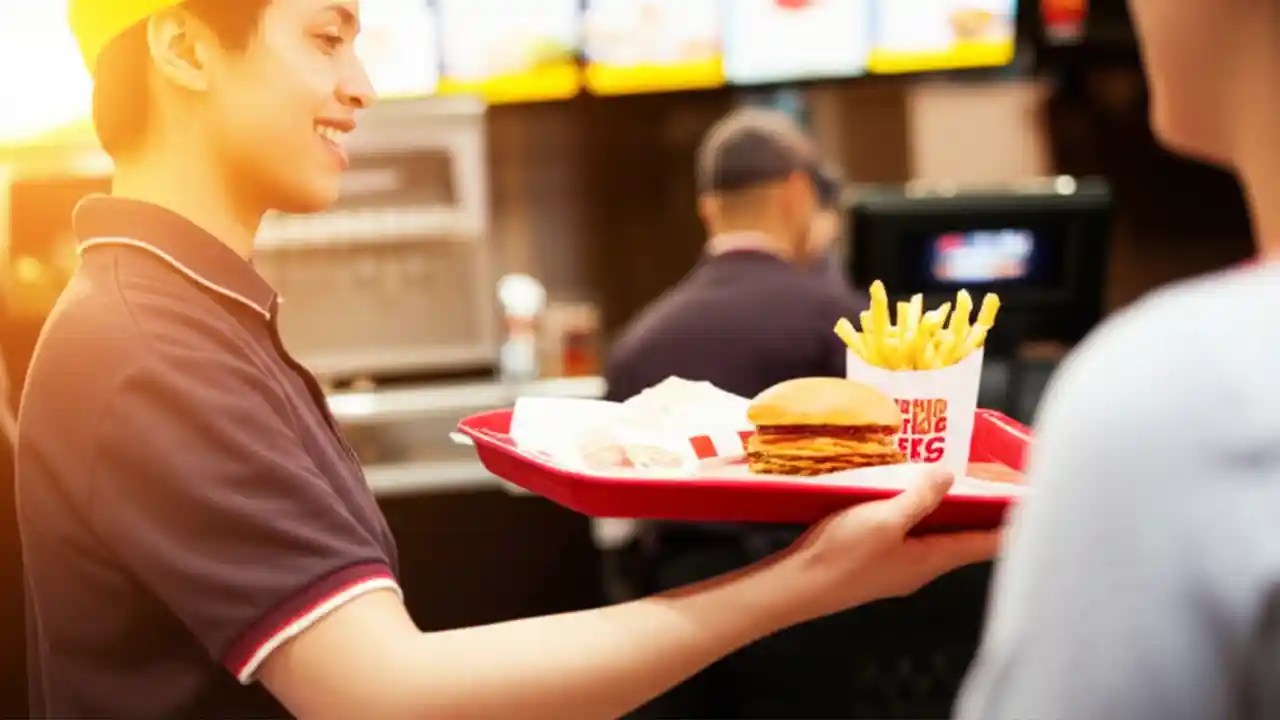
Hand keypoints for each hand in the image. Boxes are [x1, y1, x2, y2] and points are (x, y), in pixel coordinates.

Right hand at [781, 468, 1000, 622]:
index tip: (1034, 501)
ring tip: (961, 479)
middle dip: (983, 510)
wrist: (797, 587)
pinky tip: (910, 495)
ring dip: (951, 510)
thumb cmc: (842, 555)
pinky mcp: (877, 560)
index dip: (1012, 523)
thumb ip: (919, 497)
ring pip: (937, 535)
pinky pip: (912, 534)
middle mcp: (922, 566)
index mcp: (932, 559)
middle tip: (997, 478)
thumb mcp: (883, 519)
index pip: (987, 543)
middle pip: (965, 538)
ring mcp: (899, 565)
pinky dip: (922, 513)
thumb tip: (950, 476)